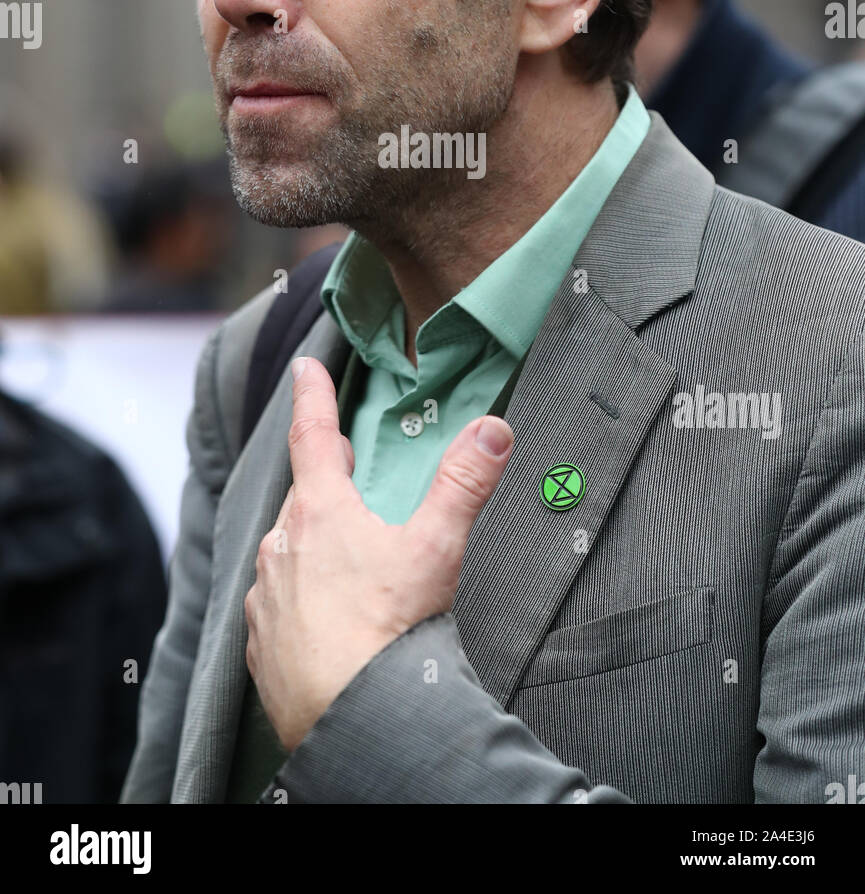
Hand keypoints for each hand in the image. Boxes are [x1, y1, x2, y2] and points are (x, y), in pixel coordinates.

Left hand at [244, 354, 513, 752]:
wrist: (352, 720)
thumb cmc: (390, 633)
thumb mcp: (437, 548)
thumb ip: (465, 484)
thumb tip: (492, 430)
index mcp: (321, 514)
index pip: (312, 435)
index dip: (311, 396)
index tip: (304, 369)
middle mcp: (283, 549)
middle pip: (301, 497)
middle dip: (319, 480)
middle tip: (336, 468)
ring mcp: (266, 598)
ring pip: (284, 552)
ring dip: (306, 542)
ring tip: (337, 552)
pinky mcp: (262, 645)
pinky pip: (274, 604)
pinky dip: (295, 597)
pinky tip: (320, 614)